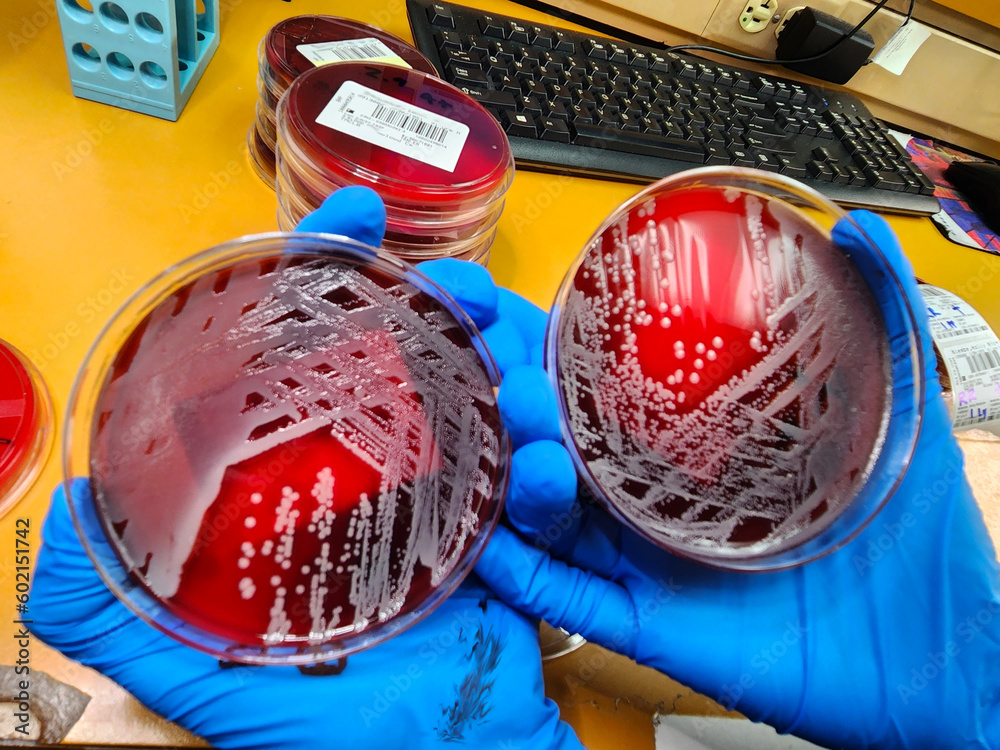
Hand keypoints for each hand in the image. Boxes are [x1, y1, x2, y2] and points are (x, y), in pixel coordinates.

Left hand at [29, 188, 581, 749]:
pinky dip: (542, 437)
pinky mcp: (502, 523)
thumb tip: (60, 519)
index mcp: (296, 488)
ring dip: (499, 352)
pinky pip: (527, 460)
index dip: (320, 275)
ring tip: (510, 339)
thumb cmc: (336, 737)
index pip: (296, 355)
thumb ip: (122, 610)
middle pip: (400, 351)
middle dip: (434, 296)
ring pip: (474, 390)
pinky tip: (547, 430)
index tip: (355, 219)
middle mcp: (368, 476)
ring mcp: (442, 493)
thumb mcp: (209, 678)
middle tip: (463, 285)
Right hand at [474, 211, 999, 748]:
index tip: (476, 290)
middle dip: (499, 390)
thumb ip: (882, 311)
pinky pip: (563, 597)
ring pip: (546, 510)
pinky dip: (516, 573)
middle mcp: (649, 484)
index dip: (525, 326)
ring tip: (527, 436)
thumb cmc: (914, 536)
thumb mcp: (903, 406)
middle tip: (494, 363)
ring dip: (515, 471)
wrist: (938, 658)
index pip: (586, 366)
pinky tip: (489, 543)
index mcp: (685, 430)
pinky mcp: (640, 617)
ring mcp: (639, 551)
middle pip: (548, 431)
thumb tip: (855, 229)